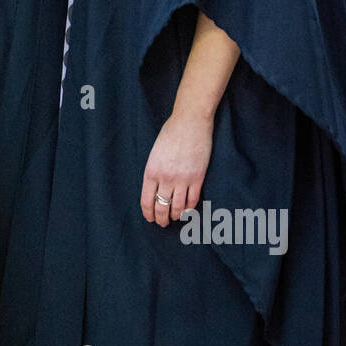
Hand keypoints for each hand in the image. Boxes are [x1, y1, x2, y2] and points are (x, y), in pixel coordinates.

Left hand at [141, 112, 212, 227]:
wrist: (190, 122)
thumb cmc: (171, 133)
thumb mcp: (155, 153)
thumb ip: (154, 171)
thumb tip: (156, 188)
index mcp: (151, 171)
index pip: (147, 201)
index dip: (148, 213)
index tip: (150, 218)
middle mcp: (165, 178)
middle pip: (161, 207)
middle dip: (161, 219)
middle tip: (162, 223)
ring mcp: (182, 179)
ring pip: (177, 207)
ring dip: (175, 216)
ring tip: (174, 218)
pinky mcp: (198, 178)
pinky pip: (192, 200)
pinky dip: (189, 208)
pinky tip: (187, 210)